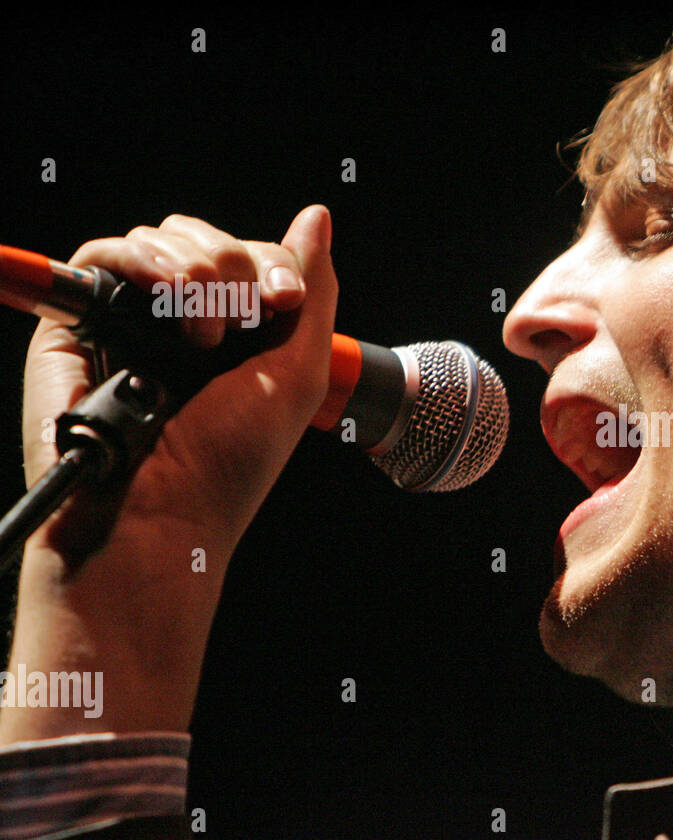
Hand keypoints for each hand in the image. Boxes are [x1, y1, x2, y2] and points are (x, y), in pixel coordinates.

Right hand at [1, 206, 335, 741]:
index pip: (251, 258)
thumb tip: (317, 216)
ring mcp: (130, 319)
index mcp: (238, 334)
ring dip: (197, 270)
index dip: (271, 264)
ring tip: (206, 334)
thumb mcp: (298, 372)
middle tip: (247, 316)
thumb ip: (314, 291)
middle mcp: (182, 322)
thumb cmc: (229, 460)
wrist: (159, 512)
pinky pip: (102, 254)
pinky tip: (171, 298)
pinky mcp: (77, 323)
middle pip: (206, 239)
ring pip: (160, 239)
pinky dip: (141, 259)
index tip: (284, 301)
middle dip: (235, 265)